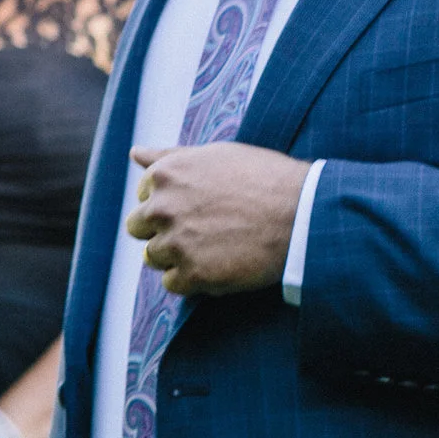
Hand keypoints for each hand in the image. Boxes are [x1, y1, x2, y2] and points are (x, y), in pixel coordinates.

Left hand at [125, 142, 309, 296]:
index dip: (169, 202)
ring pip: (154, 257)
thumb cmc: (264, 179)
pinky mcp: (193, 275)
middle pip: (138, 228)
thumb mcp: (216, 155)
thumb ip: (170, 156)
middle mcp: (163, 207)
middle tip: (201, 230)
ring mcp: (176, 243)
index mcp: (165, 175)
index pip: (143, 195)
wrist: (302, 214)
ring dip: (177, 256)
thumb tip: (136, 154)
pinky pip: (173, 283)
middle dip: (163, 230)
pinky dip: (191, 280)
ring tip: (214, 247)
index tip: (195, 206)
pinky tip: (218, 264)